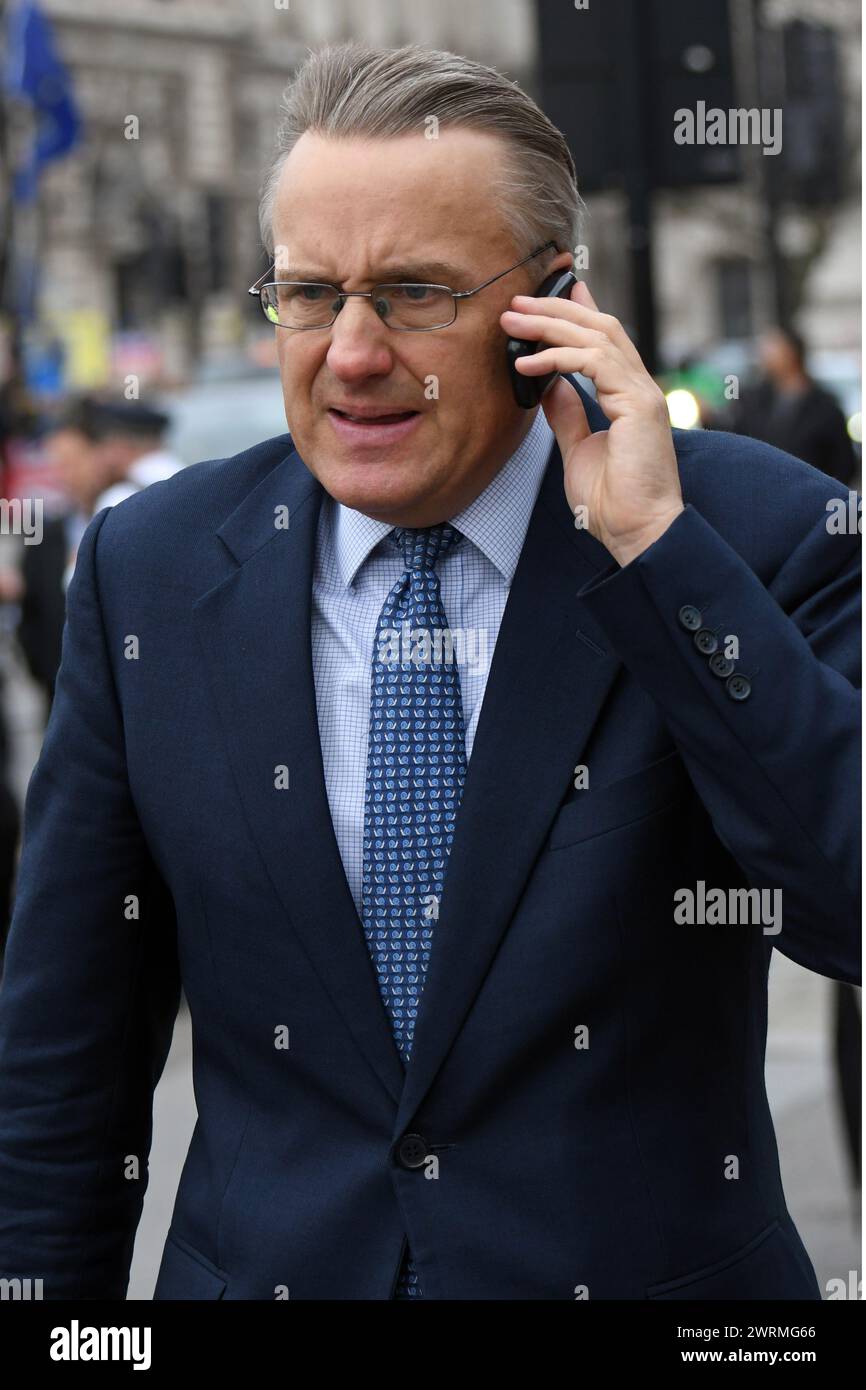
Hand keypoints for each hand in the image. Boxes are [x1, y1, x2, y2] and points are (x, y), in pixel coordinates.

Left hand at [501, 281, 683, 566]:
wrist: (636, 531)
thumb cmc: (612, 502)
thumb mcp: (578, 449)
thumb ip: (567, 414)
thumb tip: (549, 386)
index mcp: (629, 396)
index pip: (605, 339)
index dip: (580, 309)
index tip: (551, 291)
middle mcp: (640, 388)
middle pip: (600, 327)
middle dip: (556, 309)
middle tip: (516, 303)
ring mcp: (643, 393)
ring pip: (598, 336)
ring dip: (551, 325)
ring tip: (514, 322)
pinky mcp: (639, 404)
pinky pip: (594, 364)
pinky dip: (558, 358)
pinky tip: (527, 364)